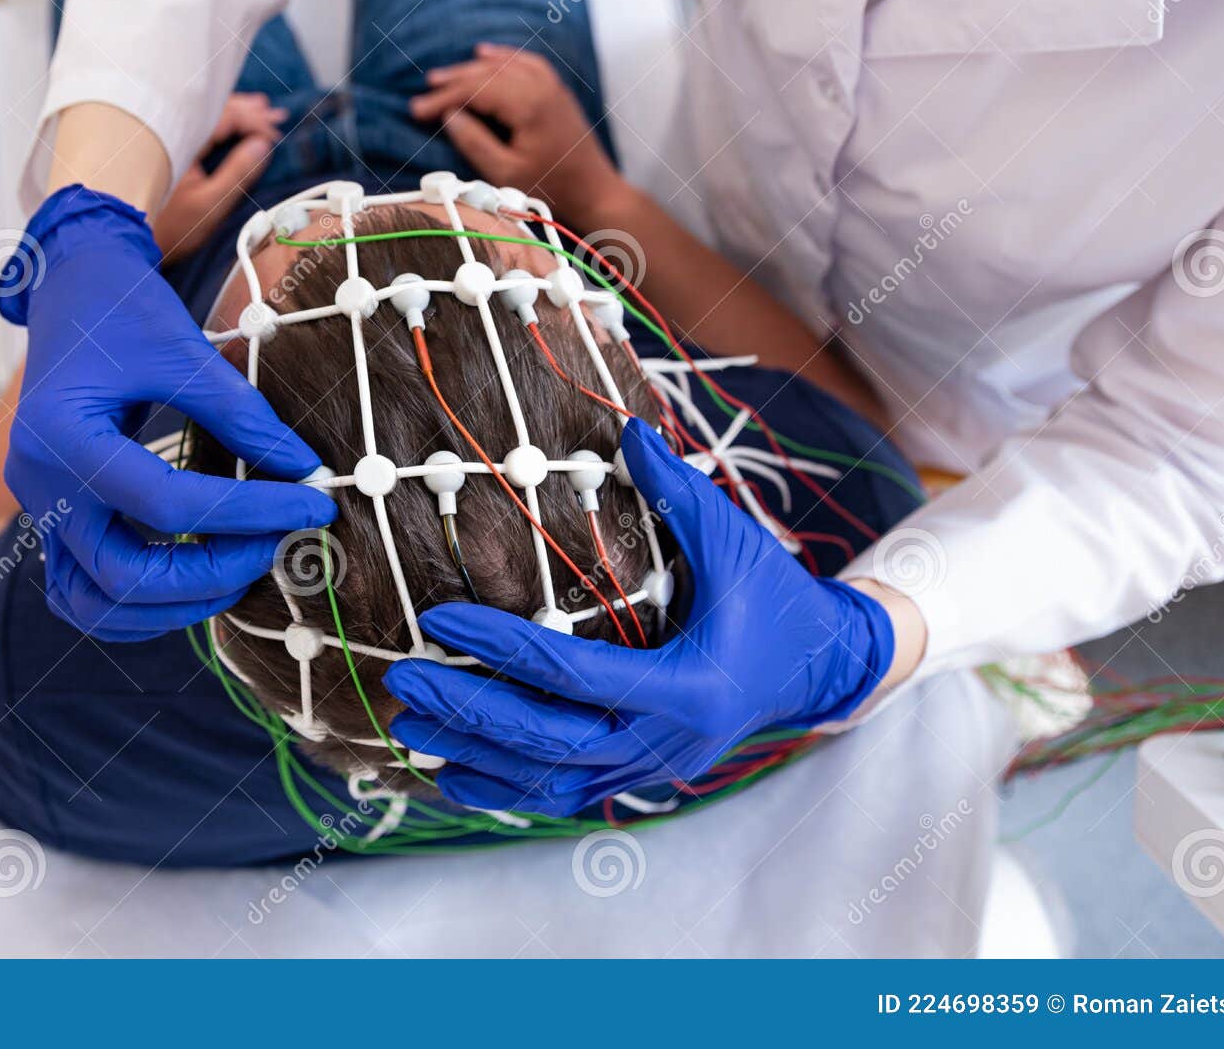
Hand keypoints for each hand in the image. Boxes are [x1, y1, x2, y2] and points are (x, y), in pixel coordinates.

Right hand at [0, 185, 335, 641]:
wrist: (68, 289)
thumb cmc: (120, 309)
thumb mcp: (183, 349)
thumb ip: (242, 415)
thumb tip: (307, 471)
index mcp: (62, 436)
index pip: (167, 505)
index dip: (251, 512)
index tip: (315, 505)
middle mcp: (40, 486)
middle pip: (125, 576)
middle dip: (214, 575)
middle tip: (279, 545)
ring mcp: (39, 510)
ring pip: (96, 605)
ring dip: (174, 606)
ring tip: (244, 569)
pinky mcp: (54, 520)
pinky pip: (84, 592)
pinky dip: (139, 604)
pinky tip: (198, 582)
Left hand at [152, 94, 284, 260]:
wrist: (122, 236)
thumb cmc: (164, 226)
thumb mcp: (209, 204)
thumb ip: (237, 174)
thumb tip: (262, 146)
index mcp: (182, 140)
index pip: (224, 116)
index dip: (253, 121)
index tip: (274, 133)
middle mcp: (171, 131)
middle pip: (213, 109)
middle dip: (246, 110)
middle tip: (275, 114)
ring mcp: (165, 138)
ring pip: (203, 114)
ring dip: (233, 113)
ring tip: (258, 110)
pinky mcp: (162, 148)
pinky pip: (194, 125)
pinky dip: (215, 123)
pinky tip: (229, 126)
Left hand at [382, 420, 894, 815]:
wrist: (818, 667)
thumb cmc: (775, 599)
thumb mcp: (735, 542)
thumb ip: (681, 492)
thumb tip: (630, 430)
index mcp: (684, 687)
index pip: (569, 672)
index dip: (498, 647)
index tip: (438, 621)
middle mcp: (663, 741)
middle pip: (546, 741)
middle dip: (469, 714)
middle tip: (405, 685)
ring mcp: (651, 768)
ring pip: (549, 780)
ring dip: (477, 759)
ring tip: (410, 732)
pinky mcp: (643, 775)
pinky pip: (566, 792)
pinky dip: (510, 787)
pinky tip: (459, 775)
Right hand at [410, 43, 623, 225]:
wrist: (595, 192)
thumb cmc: (552, 188)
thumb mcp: (505, 173)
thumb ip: (474, 142)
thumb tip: (450, 116)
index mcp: (528, 105)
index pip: (475, 90)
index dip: (443, 98)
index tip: (417, 109)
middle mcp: (542, 87)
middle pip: (488, 72)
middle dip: (453, 80)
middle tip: (425, 89)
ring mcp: (552, 86)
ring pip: (505, 63)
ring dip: (473, 67)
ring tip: (445, 75)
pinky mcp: (557, 92)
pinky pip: (526, 62)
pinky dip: (503, 57)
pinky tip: (487, 55)